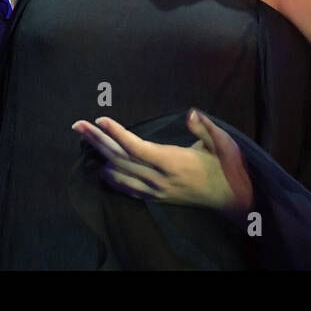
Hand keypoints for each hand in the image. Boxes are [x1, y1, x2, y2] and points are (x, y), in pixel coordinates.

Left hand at [72, 109, 253, 216]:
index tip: (99, 119)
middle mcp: (160, 179)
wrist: (233, 197)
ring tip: (84, 139)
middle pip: (120, 159)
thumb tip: (191, 112)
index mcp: (173, 162)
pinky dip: (111, 177)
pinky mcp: (157, 197)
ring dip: (99, 156)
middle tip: (77, 125)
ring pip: (120, 174)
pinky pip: (127, 189)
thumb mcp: (223, 143)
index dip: (116, 133)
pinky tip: (100, 168)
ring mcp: (156, 191)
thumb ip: (205, 128)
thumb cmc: (228, 166)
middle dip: (97, 141)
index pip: (136, 147)